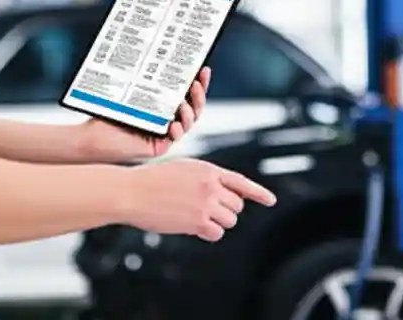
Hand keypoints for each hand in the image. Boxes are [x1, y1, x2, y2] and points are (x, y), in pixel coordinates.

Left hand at [78, 67, 211, 163]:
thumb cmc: (108, 113)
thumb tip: (156, 53)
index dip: (199, 83)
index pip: (187, 93)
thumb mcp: (129, 91)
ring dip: (190, 113)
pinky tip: (173, 125)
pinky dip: (177, 131)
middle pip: (193, 107)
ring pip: (188, 123)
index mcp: (163, 104)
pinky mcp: (158, 146)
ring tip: (183, 105)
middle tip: (195, 85)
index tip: (203, 69)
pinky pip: (174, 139)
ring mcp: (164, 133)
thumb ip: (145, 79)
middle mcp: (167, 118)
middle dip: (199, 96)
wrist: (93, 137)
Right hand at [123, 158, 276, 241]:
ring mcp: (206, 203)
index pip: (241, 182)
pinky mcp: (198, 221)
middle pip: (237, 205)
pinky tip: (191, 226)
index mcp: (208, 169)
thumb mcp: (182, 170)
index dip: (258, 193)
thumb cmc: (151, 180)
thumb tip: (221, 196)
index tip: (271, 201)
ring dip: (216, 223)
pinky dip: (208, 233)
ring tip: (195, 217)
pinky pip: (217, 233)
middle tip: (204, 210)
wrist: (131, 192)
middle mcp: (211, 185)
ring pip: (229, 220)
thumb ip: (204, 179)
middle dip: (225, 211)